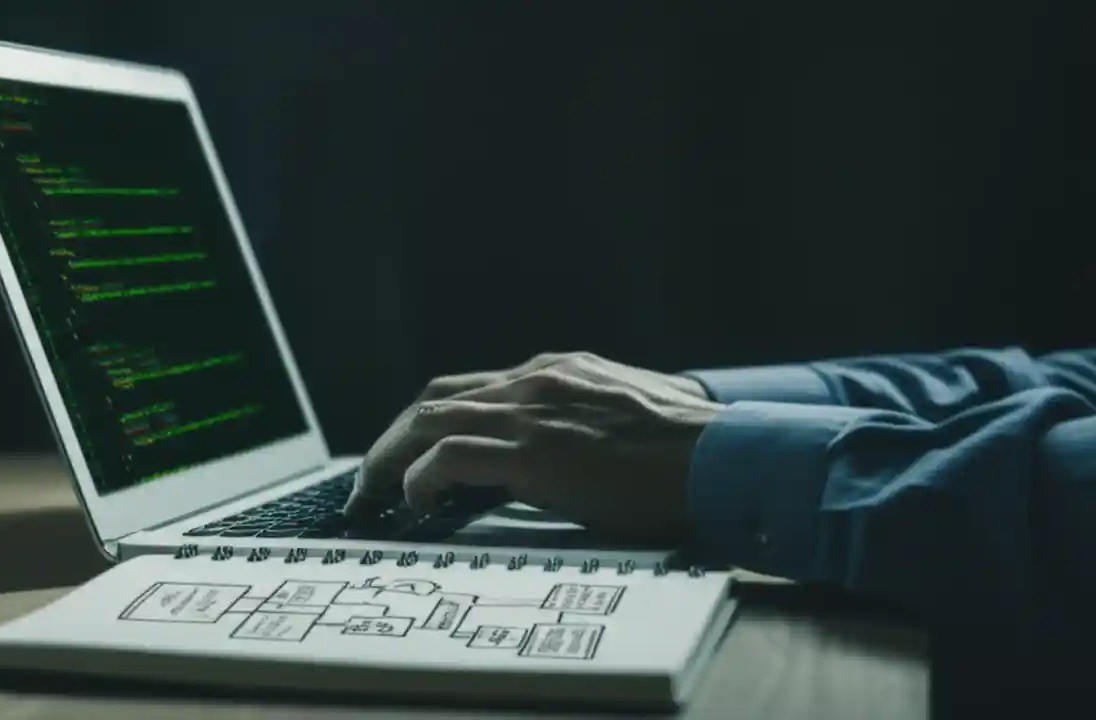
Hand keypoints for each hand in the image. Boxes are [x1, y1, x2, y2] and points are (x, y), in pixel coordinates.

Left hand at [345, 352, 724, 541]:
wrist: (721, 457)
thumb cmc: (689, 447)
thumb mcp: (630, 412)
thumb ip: (589, 418)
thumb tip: (576, 447)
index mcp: (559, 372)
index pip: (475, 386)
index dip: (436, 418)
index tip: (419, 449)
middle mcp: (536, 381)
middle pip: (438, 396)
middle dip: (398, 433)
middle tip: (376, 471)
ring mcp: (532, 413)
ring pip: (430, 421)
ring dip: (391, 456)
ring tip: (374, 492)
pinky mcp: (534, 453)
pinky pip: (450, 458)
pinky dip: (420, 479)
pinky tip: (415, 504)